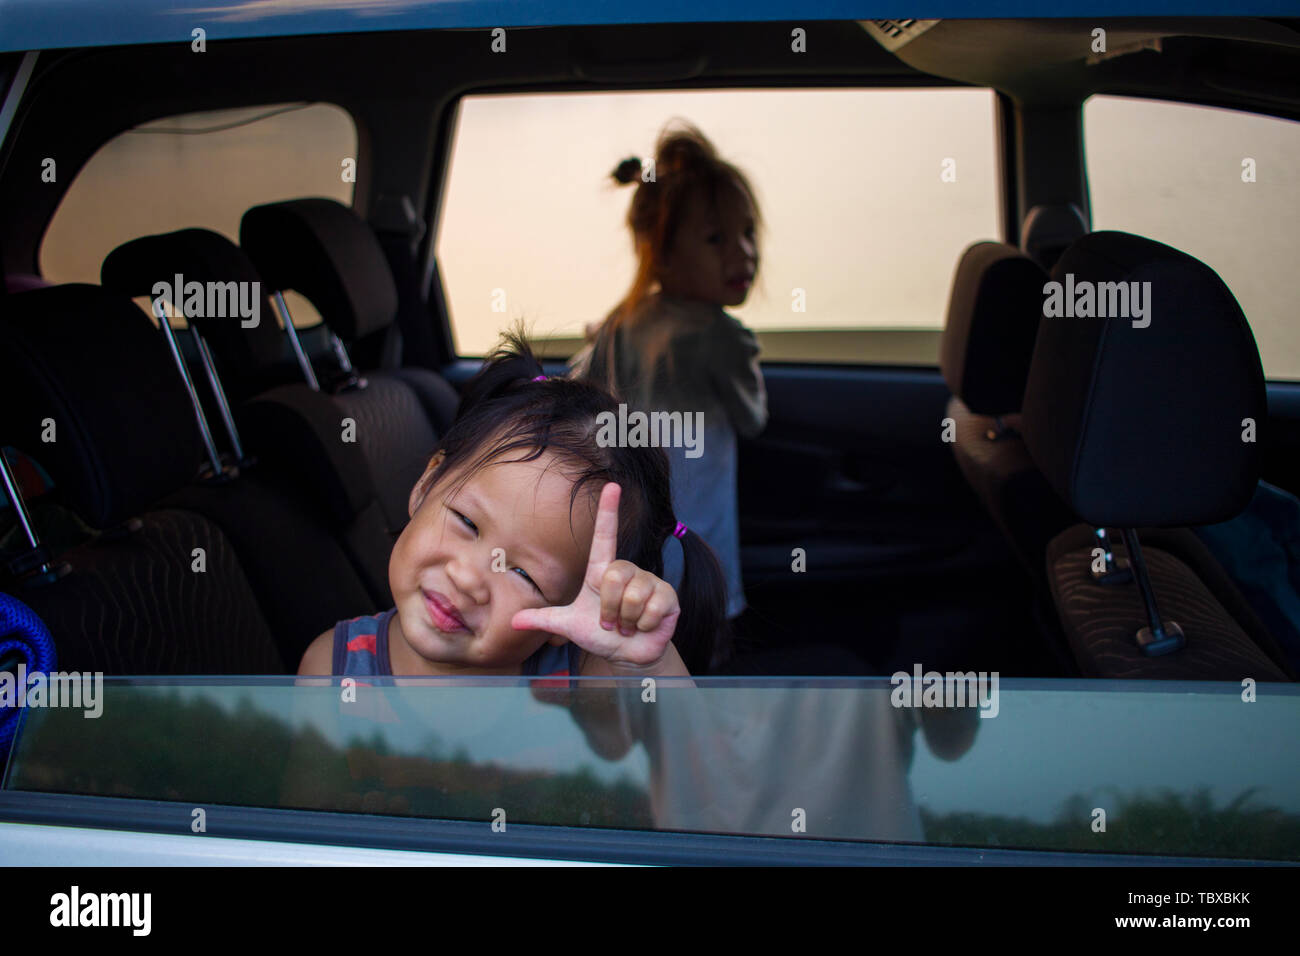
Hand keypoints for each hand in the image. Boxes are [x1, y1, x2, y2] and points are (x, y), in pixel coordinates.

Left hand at [511, 482, 679, 666]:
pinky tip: (644, 627)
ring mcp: (650, 582)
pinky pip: (653, 607)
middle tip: (611, 622)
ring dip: (626, 620)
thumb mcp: (569, 626)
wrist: (628, 655)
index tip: (613, 486)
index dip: (609, 511)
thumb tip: (513, 621)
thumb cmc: (600, 634)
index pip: (605, 535)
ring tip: (627, 625)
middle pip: (614, 575)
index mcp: (602, 571)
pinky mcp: (668, 597)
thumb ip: (543, 620)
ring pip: (633, 595)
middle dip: (608, 608)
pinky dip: (644, 624)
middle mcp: (627, 571)